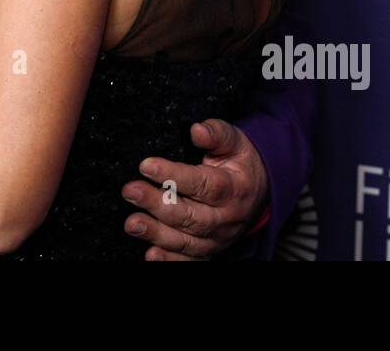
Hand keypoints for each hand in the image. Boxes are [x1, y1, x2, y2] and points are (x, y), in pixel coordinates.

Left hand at [121, 119, 269, 260]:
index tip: (146, 165)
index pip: (203, 184)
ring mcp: (216, 238)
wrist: (259, 192)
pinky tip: (150, 255)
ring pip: (185, 241)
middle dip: (157, 204)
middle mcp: (225, 218)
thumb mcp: (235, 142)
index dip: (173, 175)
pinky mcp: (207, 251)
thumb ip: (216, 134)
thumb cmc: (240, 163)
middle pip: (190, 215)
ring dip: (156, 233)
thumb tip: (197, 129)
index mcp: (233, 188)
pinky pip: (188, 260)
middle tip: (130, 191)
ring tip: (132, 223)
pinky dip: (169, 260)